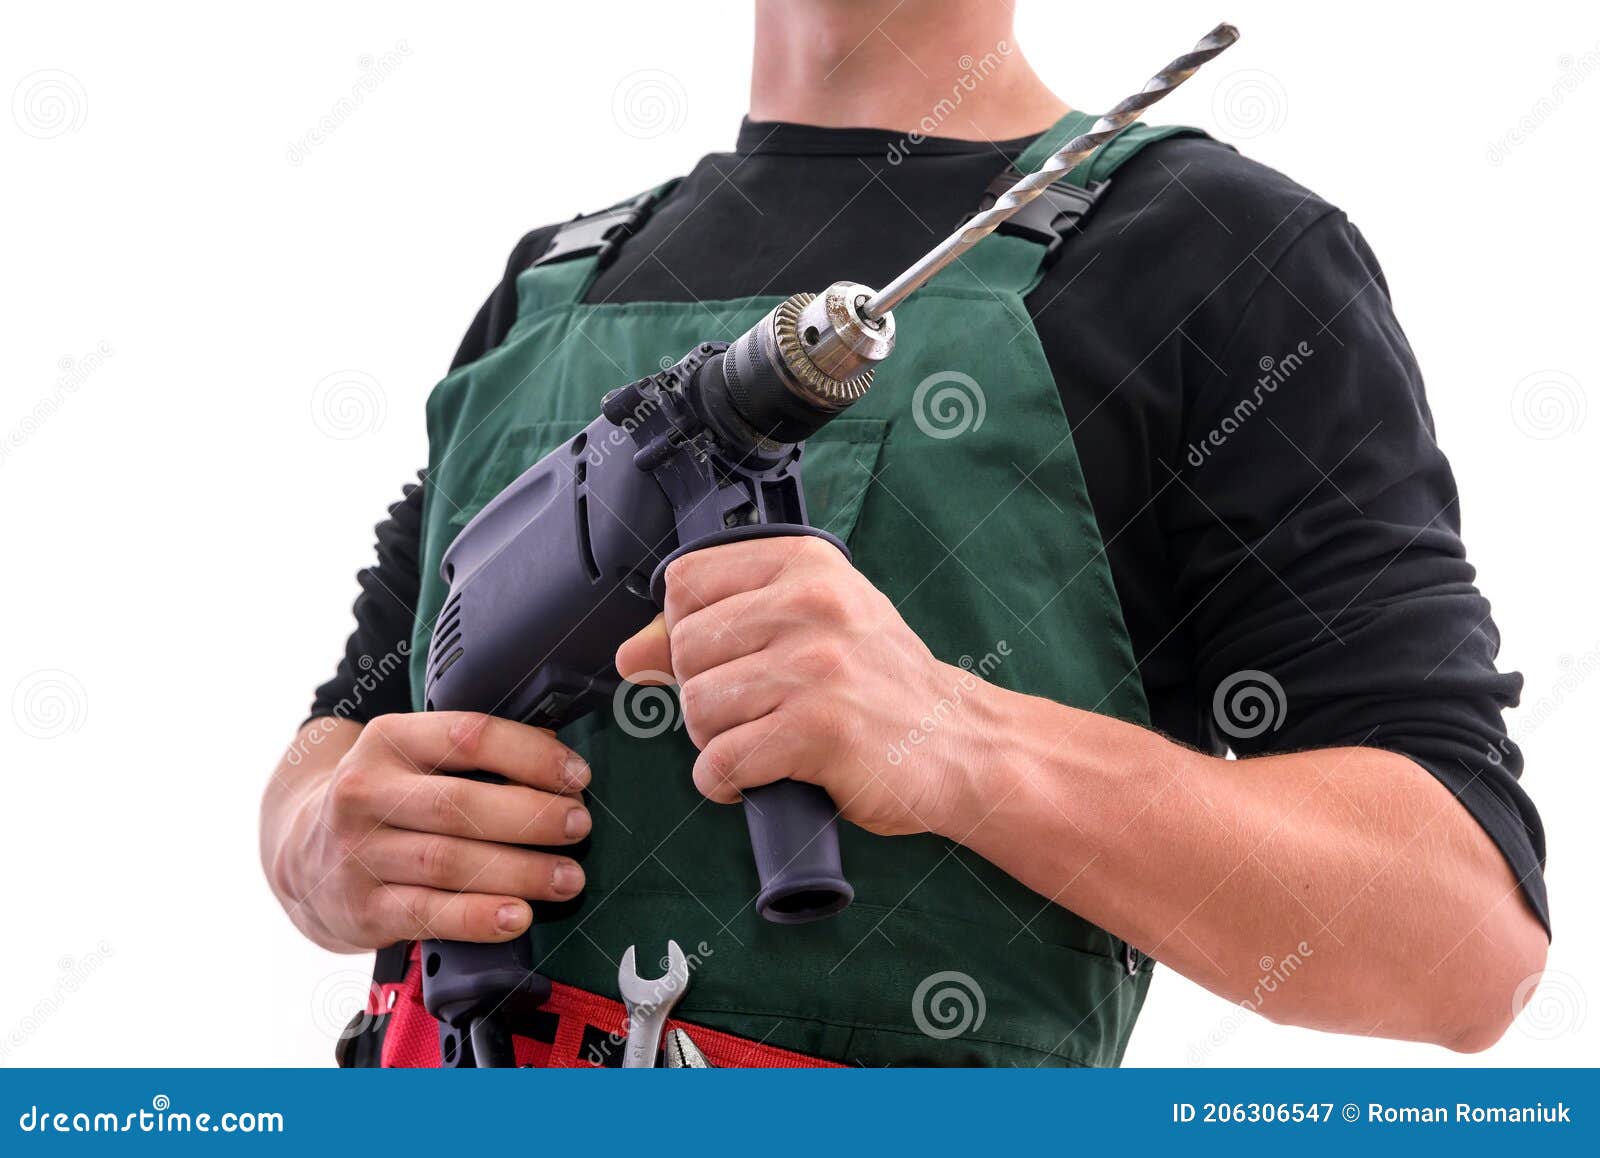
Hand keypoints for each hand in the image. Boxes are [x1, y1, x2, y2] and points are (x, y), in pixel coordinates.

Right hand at [277, 713, 589, 950]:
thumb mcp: (412, 756)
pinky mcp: (361, 909)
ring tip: (568, 877)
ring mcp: (357, 854)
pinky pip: (428, 915)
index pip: (468, 736)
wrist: (297, 853)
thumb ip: (473, 752)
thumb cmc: (384, 798)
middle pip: (461, 804)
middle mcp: (365, 793)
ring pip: (450, 863)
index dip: (531, 755)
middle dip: (533, 816)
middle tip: (578, 825)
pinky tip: (519, 916)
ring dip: (521, 871)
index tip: (576, 775)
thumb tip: (557, 752)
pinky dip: (479, 917)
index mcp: (388, 740)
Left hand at [615, 536, 990, 836]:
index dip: (683, 632)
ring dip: (714, 743)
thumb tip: (629, 655)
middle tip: (750, 715)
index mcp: (806, 566)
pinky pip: (721, 762)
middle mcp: (812, 604)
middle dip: (701, 697)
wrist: (961, 745)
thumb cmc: (880, 687)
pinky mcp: (820, 730)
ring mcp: (817, 666)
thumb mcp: (806, 633)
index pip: (684, 583)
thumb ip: (717, 633)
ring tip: (760, 745)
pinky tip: (760, 780)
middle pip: (684, 650)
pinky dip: (724, 785)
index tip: (723, 661)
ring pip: (696, 707)